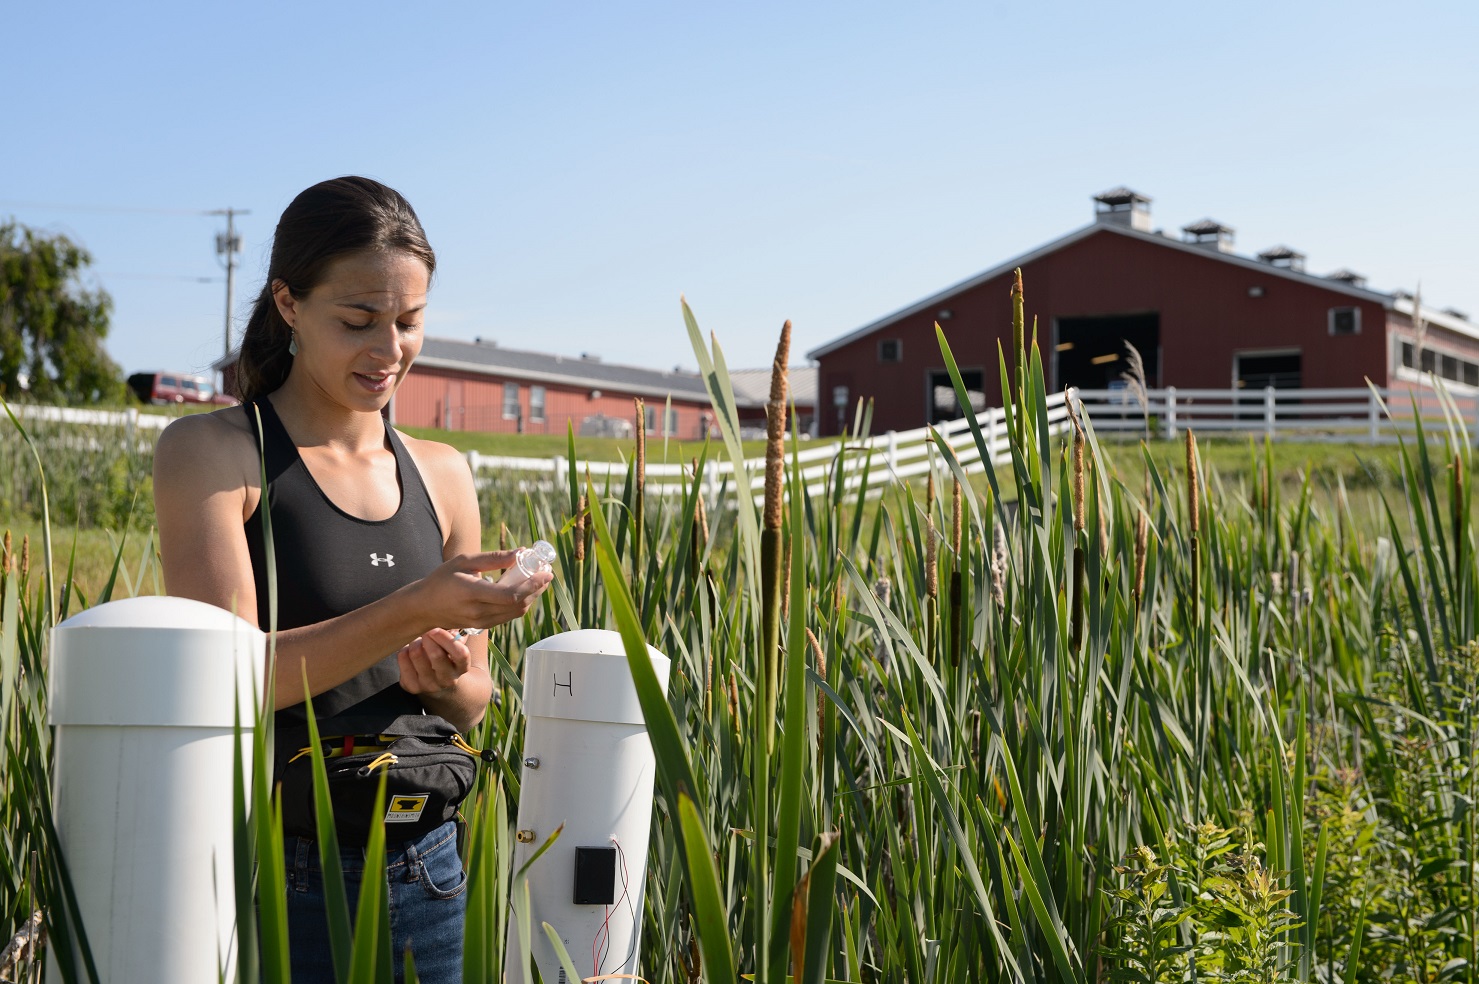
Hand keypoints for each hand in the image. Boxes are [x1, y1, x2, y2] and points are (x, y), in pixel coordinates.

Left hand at [397, 627, 472, 695]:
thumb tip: (451, 629)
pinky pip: (403, 659)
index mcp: (462, 667)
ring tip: (418, 641)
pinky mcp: (412, 686)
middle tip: (425, 631)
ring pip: (416, 654)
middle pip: (436, 655)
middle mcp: (447, 680)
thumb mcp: (455, 645)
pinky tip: (409, 652)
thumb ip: (456, 635)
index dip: (448, 639)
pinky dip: (404, 650)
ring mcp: (429, 685)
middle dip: (428, 637)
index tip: (436, 629)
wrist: (435, 680)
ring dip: (415, 642)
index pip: (460, 654)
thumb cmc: (446, 654)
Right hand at [415, 551, 554, 631]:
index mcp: (473, 593)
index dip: (533, 585)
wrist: (424, 608)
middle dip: (537, 589)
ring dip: (532, 597)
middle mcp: (479, 611)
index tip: (546, 572)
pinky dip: (521, 604)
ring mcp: (481, 622)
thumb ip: (493, 558)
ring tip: (539, 580)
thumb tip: (521, 553)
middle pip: (519, 605)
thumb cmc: (442, 579)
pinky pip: (508, 616)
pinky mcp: (483, 626)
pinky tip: (524, 590)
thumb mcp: (464, 562)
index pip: (511, 595)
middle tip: (546, 574)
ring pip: (516, 613)